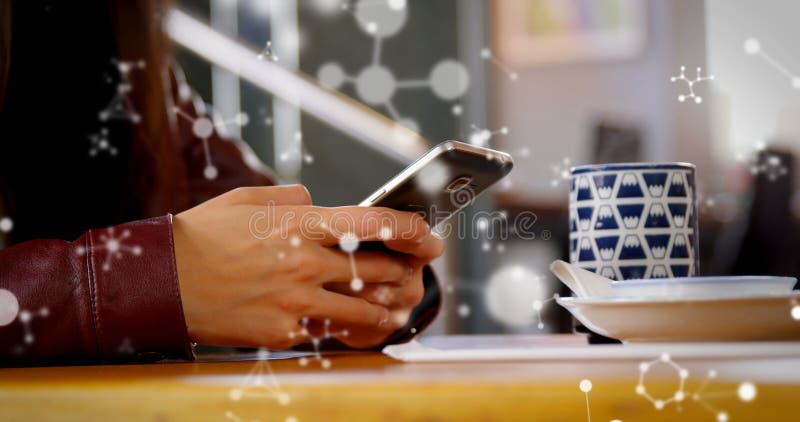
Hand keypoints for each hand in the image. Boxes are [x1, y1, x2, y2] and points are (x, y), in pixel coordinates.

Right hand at [172, 185, 432, 349]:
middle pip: (375, 269)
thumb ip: (291, 198)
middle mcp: (304, 263)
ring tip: (395, 309)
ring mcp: (295, 301)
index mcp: (298, 225)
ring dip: (385, 309)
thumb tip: (318, 202)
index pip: (371, 224)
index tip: (429, 236)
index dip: (409, 229)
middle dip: (402, 272)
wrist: (163, 282)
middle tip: (414, 273)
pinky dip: (343, 329)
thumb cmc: (203, 235)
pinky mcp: (283, 331)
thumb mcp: (246, 200)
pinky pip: (326, 332)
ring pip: (361, 309)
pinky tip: (352, 328)